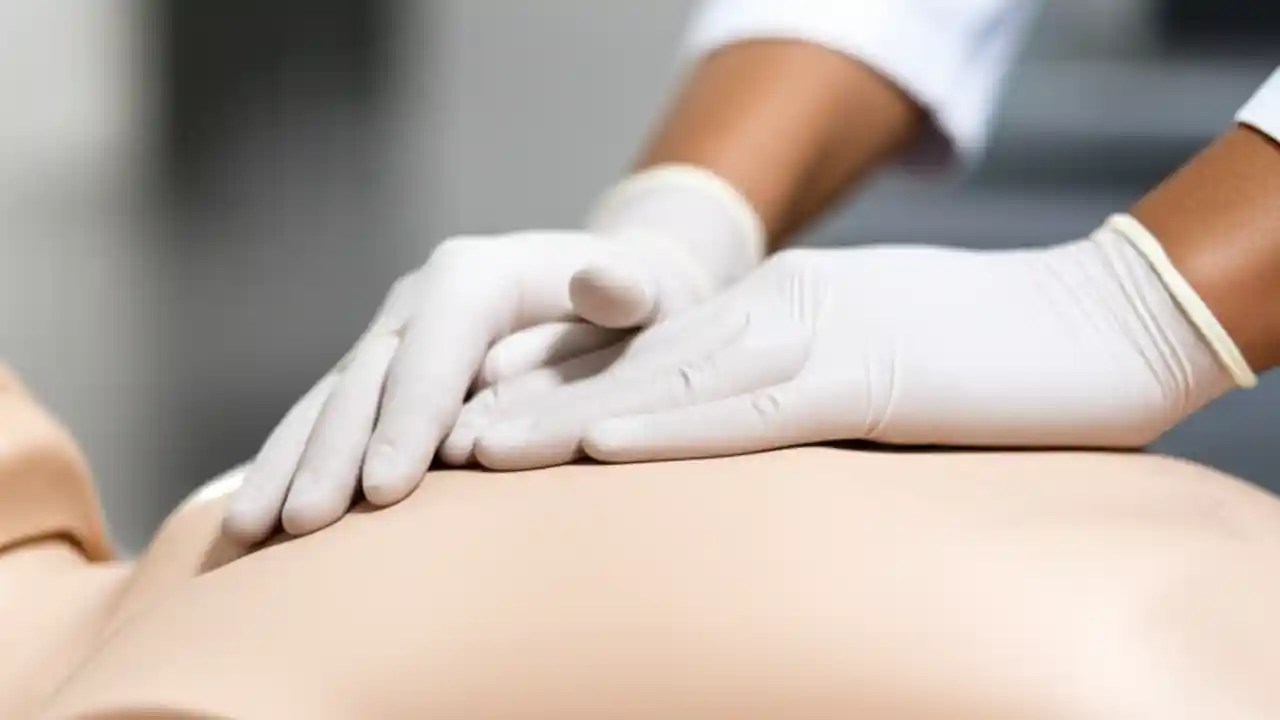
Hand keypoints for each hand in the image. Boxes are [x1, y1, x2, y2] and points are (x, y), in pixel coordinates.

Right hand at [221, 166, 763, 543]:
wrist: (609, 291)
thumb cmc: (636, 302)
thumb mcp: (646, 287)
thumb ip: (625, 288)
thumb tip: (601, 282)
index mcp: (472, 276)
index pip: (432, 351)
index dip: (407, 419)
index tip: (385, 488)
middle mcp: (417, 303)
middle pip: (365, 381)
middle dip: (332, 454)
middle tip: (305, 525)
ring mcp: (391, 338)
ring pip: (326, 404)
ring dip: (287, 467)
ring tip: (248, 532)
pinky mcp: (380, 377)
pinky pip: (324, 421)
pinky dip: (287, 466)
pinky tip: (255, 519)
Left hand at [451, 215, 1253, 468]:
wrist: (1106, 320)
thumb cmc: (997, 352)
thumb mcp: (880, 356)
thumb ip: (808, 381)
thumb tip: (754, 420)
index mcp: (784, 306)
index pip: (655, 351)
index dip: (564, 383)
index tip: (485, 416)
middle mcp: (783, 311)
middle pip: (637, 364)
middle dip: (535, 403)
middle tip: (447, 439)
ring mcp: (821, 336)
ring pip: (670, 382)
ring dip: (570, 418)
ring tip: (482, 452)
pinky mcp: (869, 376)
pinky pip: (752, 408)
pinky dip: (671, 427)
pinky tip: (601, 445)